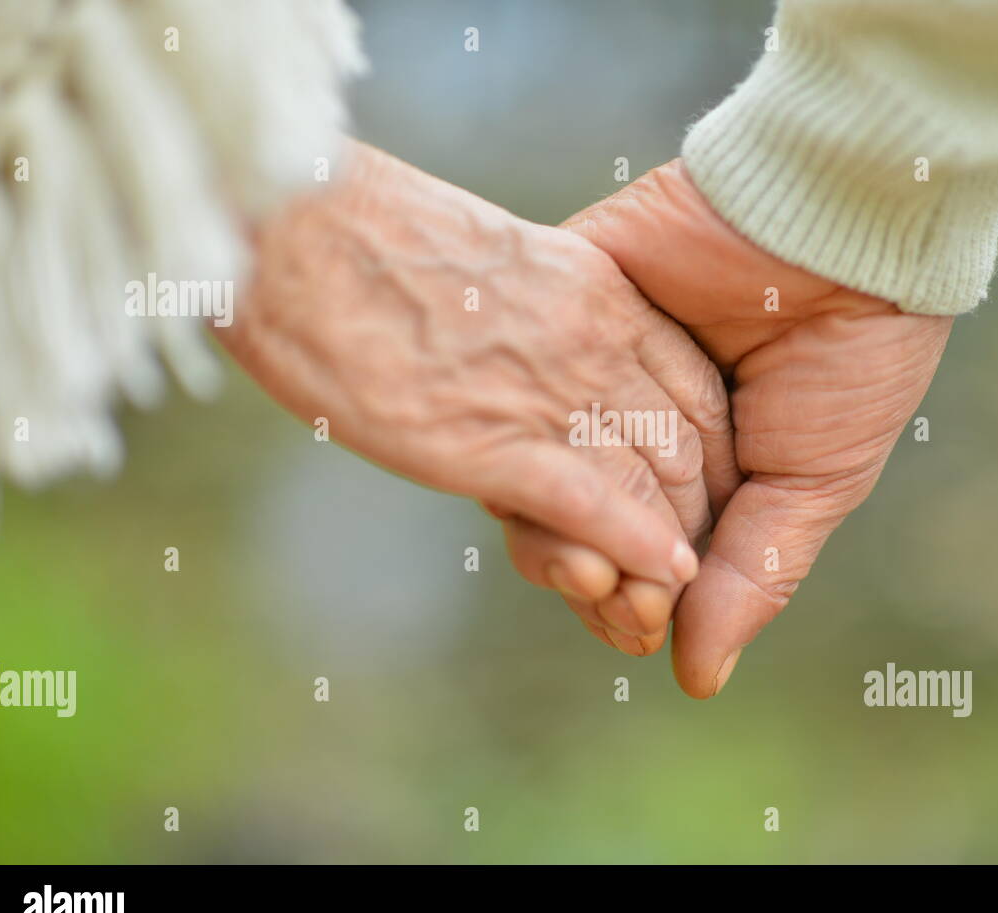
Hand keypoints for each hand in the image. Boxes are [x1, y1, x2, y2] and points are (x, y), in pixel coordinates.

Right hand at [217, 143, 739, 621]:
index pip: (694, 385)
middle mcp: (592, 340)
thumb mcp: (486, 265)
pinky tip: (665, 578)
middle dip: (696, 514)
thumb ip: (533, 315)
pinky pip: (594, 503)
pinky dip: (637, 547)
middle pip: (683, 443)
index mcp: (594, 289)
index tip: (700, 493)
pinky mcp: (494, 440)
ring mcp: (549, 389)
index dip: (709, 450)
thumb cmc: (362, 240)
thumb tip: (529, 359)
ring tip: (668, 598)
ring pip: (649, 483)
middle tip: (689, 567)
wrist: (289, 228)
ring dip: (669, 553)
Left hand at [558, 159, 951, 695]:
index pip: (646, 553)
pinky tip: (555, 497)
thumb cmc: (853, 356)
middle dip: (595, 581)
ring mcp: (595, 366)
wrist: (846, 225)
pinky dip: (530, 454)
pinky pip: (517, 392)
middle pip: (582, 525)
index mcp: (702, 465)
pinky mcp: (562, 305)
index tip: (650, 631)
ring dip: (557, 534)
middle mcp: (639, 423)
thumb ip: (751, 576)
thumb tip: (698, 679)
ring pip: (536, 471)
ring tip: (593, 567)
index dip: (639, 603)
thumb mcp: (816, 482)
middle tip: (624, 606)